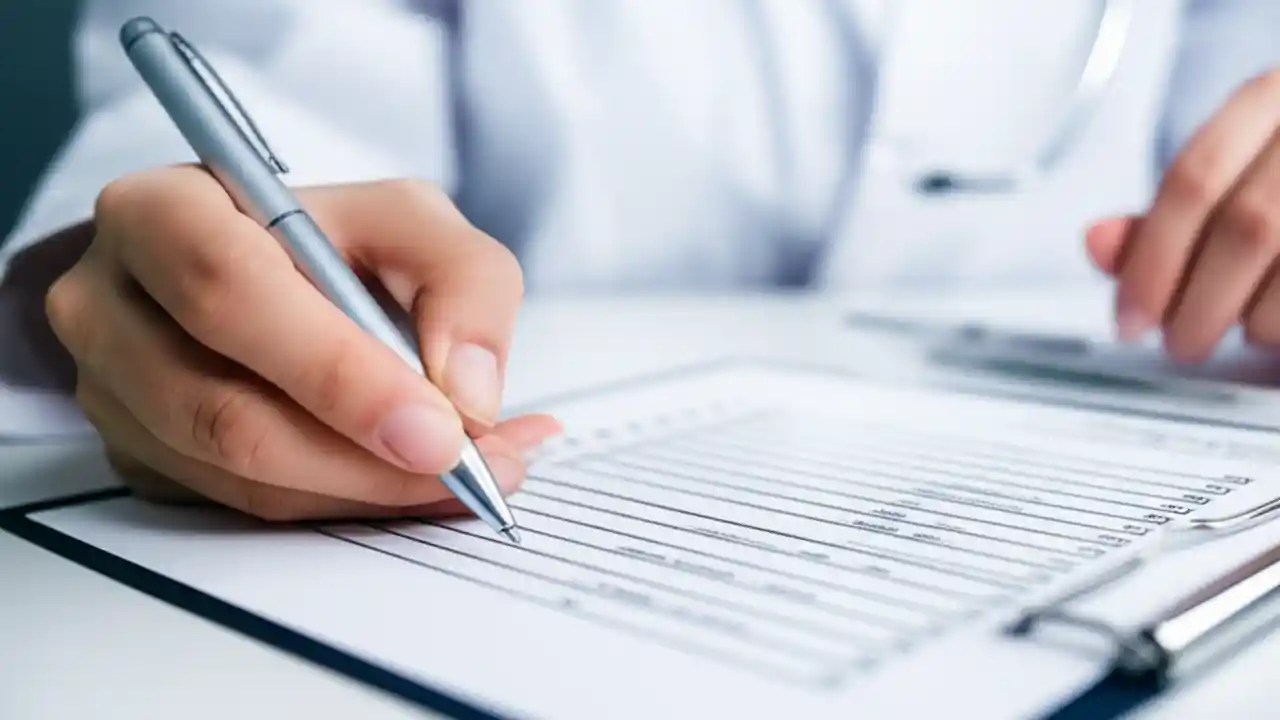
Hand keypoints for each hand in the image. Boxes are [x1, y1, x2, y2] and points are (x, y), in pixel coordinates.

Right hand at [46, 167, 559, 520]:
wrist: (271, 270)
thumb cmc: (333, 238)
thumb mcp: (414, 221)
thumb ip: (463, 281)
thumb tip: (468, 393)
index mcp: (161, 213)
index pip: (231, 293)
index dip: (338, 374)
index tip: (438, 429)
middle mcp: (108, 307)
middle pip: (223, 412)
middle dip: (362, 457)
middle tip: (467, 469)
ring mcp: (111, 395)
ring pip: (239, 478)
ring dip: (366, 492)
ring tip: (473, 471)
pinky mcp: (139, 460)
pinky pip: (243, 509)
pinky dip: (344, 505)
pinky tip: (414, 480)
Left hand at [1086, 70, 1279, 361]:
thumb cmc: (1277, 175)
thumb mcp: (1226, 175)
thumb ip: (1162, 217)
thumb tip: (1098, 244)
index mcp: (1271, 97)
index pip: (1194, 179)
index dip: (1151, 261)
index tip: (1128, 319)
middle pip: (1250, 227)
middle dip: (1199, 303)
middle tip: (1179, 342)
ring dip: (1254, 319)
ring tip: (1240, 329)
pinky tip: (1273, 326)